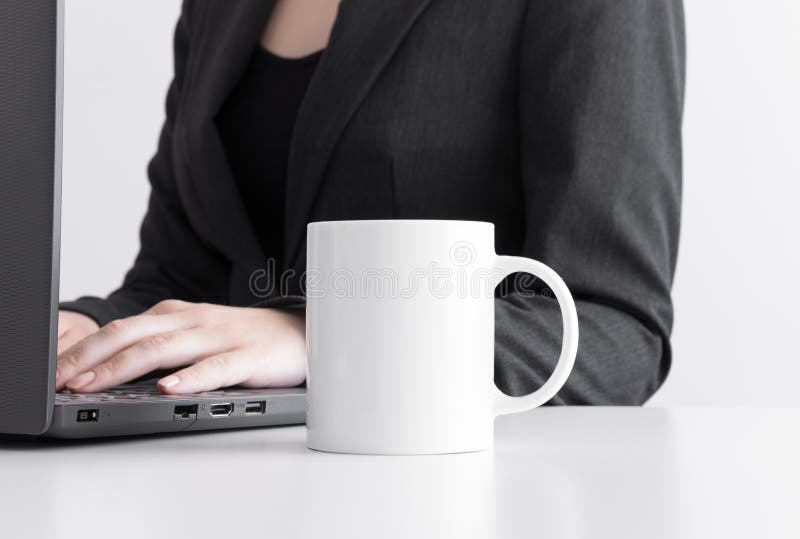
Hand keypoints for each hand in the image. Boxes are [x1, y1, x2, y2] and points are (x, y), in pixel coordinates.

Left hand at [56, 301, 305, 393]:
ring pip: (166, 348)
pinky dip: (191, 377)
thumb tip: (113, 369)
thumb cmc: (246, 337)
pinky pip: (217, 367)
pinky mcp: (249, 356)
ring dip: (125, 366)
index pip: (122, 329)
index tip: (56, 373)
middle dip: (92, 357)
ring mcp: (222, 336)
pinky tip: (170, 389)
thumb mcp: (197, 333)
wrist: (304, 330)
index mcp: (178, 315)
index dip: (86, 349)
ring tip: (95, 384)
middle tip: (62, 381)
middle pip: (134, 334)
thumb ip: (161, 344)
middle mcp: (194, 321)